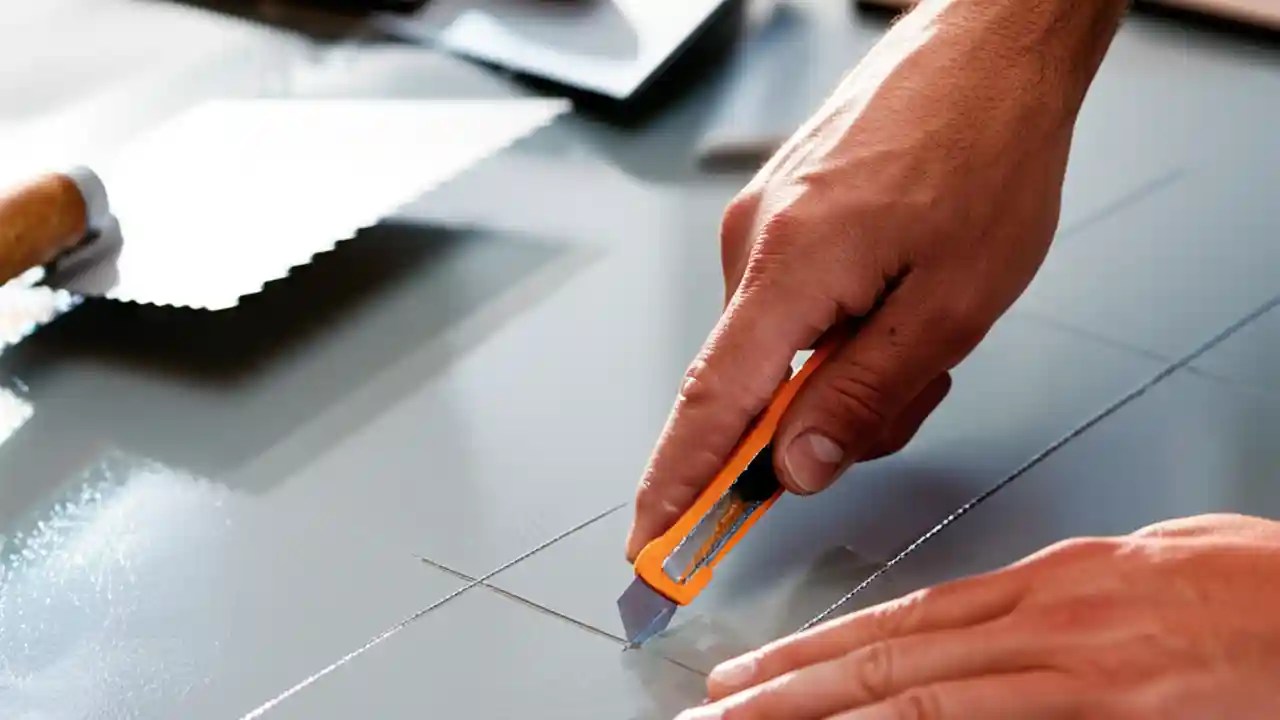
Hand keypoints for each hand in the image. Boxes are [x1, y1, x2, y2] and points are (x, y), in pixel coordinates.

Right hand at [626, 0, 1123, 559]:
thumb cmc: (985, 152)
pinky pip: (792, 304)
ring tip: (927, 322)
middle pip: (754, 387)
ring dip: (846, 366)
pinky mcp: (780, 213)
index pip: (711, 407)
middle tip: (914, 390)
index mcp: (788, 268)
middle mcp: (752, 245)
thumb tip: (796, 466)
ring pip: (782, 348)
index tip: (648, 551)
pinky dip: (840, 327)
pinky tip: (899, 297)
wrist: (990, 46)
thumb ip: (867, 393)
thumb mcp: (952, 303)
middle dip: (820, 420)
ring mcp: (760, 224)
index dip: (675, 489)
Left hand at [679, 513, 1279, 718]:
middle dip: (789, 685)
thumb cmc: (1262, 591)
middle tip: (716, 707)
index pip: (903, 618)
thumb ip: (1074, 591)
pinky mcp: (1106, 710)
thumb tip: (1017, 611)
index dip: (819, 647)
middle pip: (887, 654)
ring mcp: (1069, 669)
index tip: (758, 670)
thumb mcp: (1155, 564)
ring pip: (916, 691)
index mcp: (1050, 583)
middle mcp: (1042, 620)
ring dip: (821, 714)